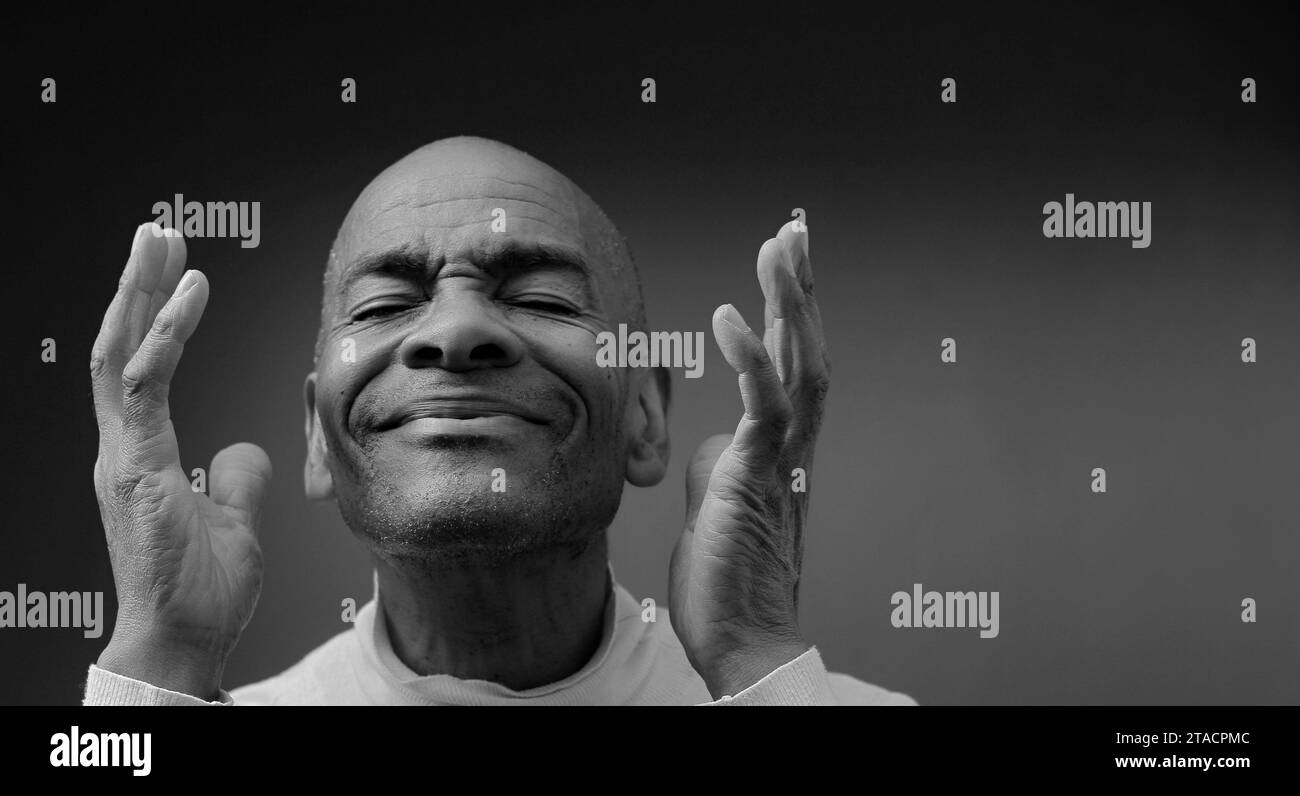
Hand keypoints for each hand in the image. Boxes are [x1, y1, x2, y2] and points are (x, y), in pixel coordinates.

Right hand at [90, 223, 270, 698]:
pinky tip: (189, 293)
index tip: (177, 273)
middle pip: (118, 346)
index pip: (138, 367)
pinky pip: (145, 384)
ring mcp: (121, 455)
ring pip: (118, 351)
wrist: (184, 640)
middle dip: (136, 285)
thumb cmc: (202, 591)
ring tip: (159, 239)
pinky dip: (167, 333)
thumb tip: (248, 448)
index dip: (153, 315)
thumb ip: (236, 479)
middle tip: (156, 232)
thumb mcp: (232, 521)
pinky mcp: (134, 466)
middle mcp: (121, 448)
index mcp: (140, 455)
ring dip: (139, 290)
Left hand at [669, 220, 828, 697]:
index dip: (789, 311)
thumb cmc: (728, 582)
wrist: (743, 641)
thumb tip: (718, 439)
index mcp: (783, 450)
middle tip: (794, 230)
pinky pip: (764, 405)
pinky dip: (750, 356)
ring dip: (790, 301)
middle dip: (799, 286)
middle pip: (806, 348)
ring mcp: (783, 460)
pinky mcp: (762, 476)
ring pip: (801, 363)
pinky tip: (730, 313)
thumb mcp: (720, 507)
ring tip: (780, 245)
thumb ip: (726, 464)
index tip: (783, 263)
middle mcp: (795, 447)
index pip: (790, 364)